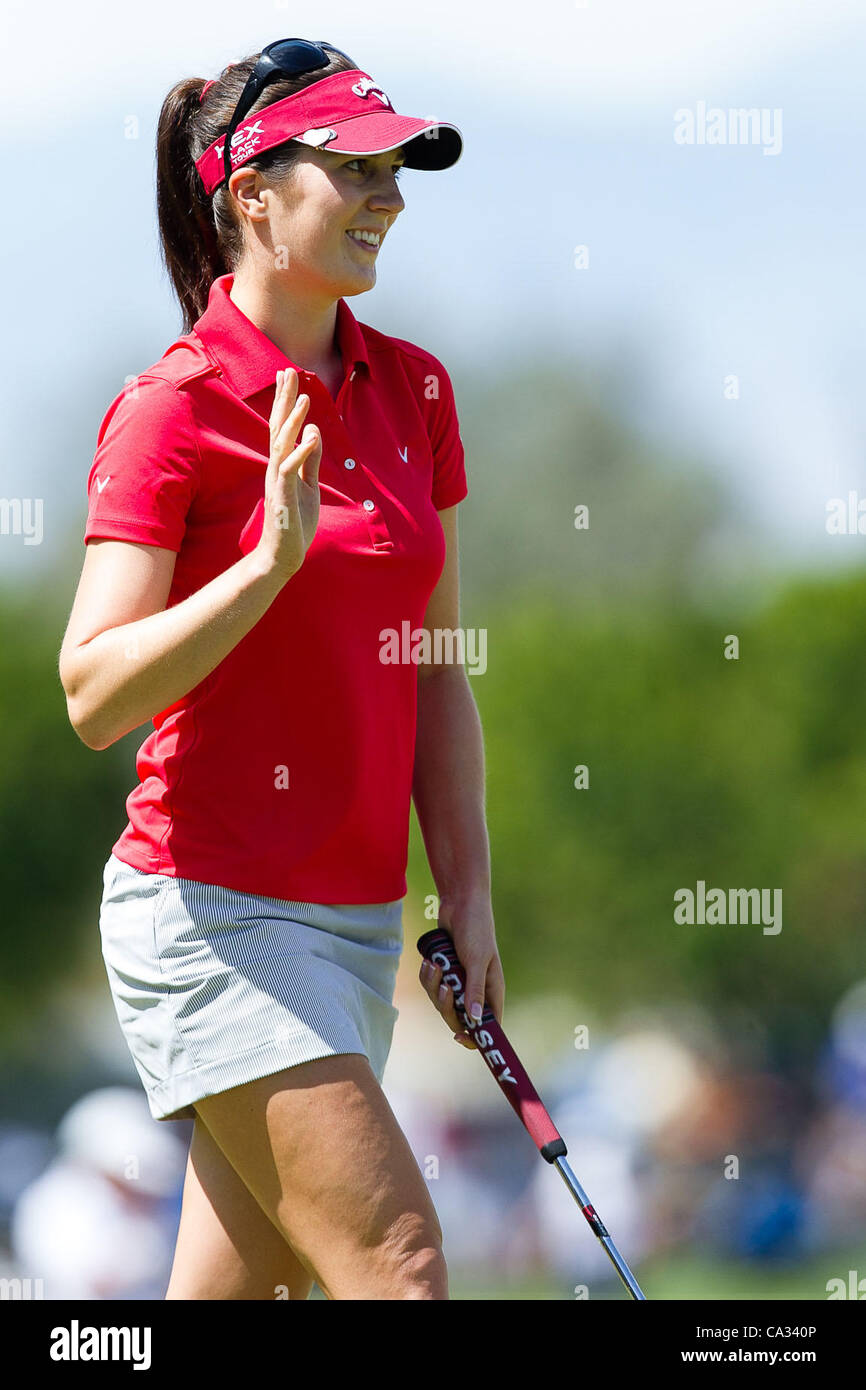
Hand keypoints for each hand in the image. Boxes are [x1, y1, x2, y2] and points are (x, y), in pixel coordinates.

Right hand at [254, 368, 321, 579]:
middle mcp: (276, 467)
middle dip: (284, 399)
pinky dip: (302, 452)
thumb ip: (311, 460)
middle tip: (288, 371)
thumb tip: (314, 432)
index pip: (282, 426)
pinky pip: (291, 469)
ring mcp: (278, 480)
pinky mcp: (283, 495)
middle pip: (278, 426)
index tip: (288, 375)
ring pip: (282, 443)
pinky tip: (312, 436)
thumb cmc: (296, 521)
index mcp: (283, 463)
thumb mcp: (310, 485)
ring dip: (293, 420)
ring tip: (305, 397)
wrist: (284, 553)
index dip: (285, 401)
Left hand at [418, 898, 503, 1049]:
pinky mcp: (444, 971)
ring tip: (435, 965)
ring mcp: (459, 981)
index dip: (475, 1036)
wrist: (460, 903)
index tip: (459, 1038)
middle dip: (447, 1006)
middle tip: (445, 988)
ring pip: (441, 1002)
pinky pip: (431, 986)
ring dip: (434, 986)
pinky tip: (429, 961)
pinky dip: (427, 976)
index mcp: (491, 990)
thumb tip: (475, 1019)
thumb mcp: (477, 959)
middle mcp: (475, 989)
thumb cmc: (476, 929)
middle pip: (459, 1017)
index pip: (488, 1024)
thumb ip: (475, 989)